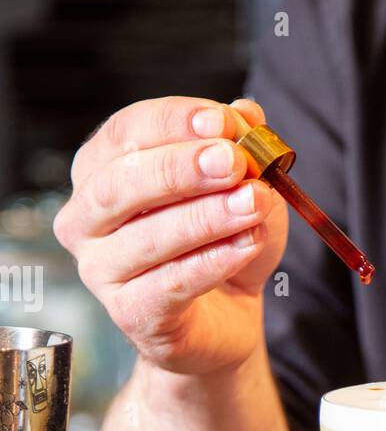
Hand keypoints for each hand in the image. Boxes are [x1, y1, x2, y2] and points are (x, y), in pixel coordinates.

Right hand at [53, 96, 287, 375]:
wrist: (225, 319)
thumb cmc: (221, 244)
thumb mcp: (242, 187)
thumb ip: (242, 148)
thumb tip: (246, 111)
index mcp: (102, 169)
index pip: (126, 132)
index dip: (174, 122)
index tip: (222, 121)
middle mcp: (87, 217)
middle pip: (121, 182)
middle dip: (181, 168)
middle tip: (234, 161)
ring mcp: (100, 269)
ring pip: (147, 236)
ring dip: (207, 216)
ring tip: (253, 203)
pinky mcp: (130, 313)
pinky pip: (169, 284)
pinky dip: (213, 261)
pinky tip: (248, 243)